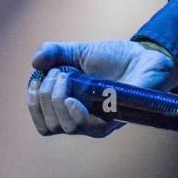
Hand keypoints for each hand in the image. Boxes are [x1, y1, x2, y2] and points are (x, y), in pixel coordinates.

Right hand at [27, 38, 177, 138]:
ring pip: (66, 127)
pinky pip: (90, 126)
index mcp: (69, 107)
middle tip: (57, 73)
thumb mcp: (78, 51)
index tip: (36, 81)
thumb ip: (55, 53)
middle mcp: (82, 119)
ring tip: (66, 77)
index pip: (43, 123)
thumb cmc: (112, 57)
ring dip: (57, 100)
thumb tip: (34, 63)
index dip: (33, 105)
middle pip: (50, 125)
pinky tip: (72, 98)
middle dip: (45, 97)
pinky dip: (75, 112)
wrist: (143, 55)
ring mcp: (98, 120)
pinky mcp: (114, 118)